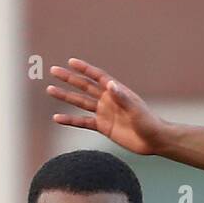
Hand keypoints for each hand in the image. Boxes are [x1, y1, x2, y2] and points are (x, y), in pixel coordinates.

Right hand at [47, 58, 163, 155]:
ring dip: (65, 96)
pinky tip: (57, 118)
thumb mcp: (136, 110)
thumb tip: (109, 85)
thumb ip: (122, 98)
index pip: (97, 76)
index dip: (84, 69)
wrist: (153, 140)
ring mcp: (104, 112)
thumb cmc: (148, 122)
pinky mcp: (102, 126)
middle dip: (69, 78)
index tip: (70, 62)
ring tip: (50, 90)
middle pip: (84, 86)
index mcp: (116, 91)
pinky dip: (70, 120)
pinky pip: (82, 122)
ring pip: (80, 102)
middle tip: (54, 71)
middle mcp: (107, 99)